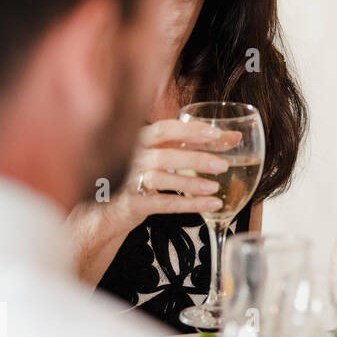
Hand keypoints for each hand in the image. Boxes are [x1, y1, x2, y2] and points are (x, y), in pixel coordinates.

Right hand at [68, 119, 239, 284]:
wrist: (103, 207)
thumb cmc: (137, 174)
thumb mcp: (159, 154)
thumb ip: (189, 144)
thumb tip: (233, 137)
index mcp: (139, 139)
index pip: (165, 129)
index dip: (191, 130)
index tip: (216, 134)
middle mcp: (131, 157)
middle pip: (165, 154)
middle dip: (196, 159)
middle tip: (223, 165)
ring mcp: (128, 181)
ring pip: (162, 179)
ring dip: (191, 184)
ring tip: (215, 187)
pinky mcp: (130, 203)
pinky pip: (163, 204)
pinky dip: (189, 204)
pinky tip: (210, 204)